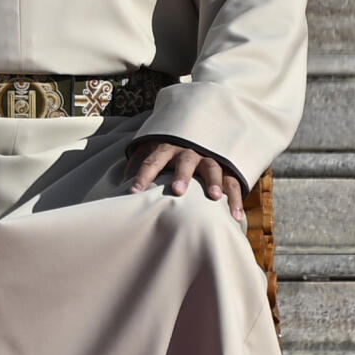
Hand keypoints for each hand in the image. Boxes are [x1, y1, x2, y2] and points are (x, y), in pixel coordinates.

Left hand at [129, 138, 245, 223]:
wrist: (197, 137)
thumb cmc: (166, 154)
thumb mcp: (149, 154)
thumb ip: (136, 168)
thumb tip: (119, 187)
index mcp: (166, 148)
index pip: (152, 160)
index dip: (143, 175)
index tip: (133, 192)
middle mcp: (189, 151)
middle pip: (186, 160)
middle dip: (182, 174)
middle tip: (178, 191)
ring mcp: (210, 158)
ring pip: (213, 167)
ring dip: (214, 181)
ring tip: (214, 198)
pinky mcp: (227, 168)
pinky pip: (233, 182)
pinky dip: (235, 199)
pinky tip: (235, 217)